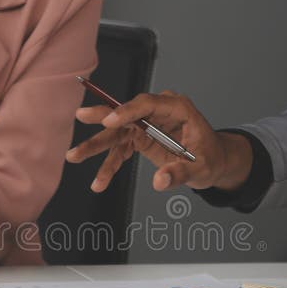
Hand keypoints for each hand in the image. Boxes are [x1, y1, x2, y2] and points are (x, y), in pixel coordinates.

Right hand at [67, 92, 253, 192]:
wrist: (212, 162)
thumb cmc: (211, 159)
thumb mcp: (201, 169)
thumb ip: (180, 173)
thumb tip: (159, 181)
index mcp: (177, 109)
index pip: (149, 104)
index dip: (128, 110)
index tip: (110, 120)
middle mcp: (158, 113)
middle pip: (127, 113)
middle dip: (103, 118)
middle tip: (81, 116)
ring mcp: (147, 125)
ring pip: (117, 132)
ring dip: (96, 146)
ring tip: (74, 156)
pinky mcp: (140, 138)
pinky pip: (120, 150)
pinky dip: (109, 166)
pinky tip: (99, 183)